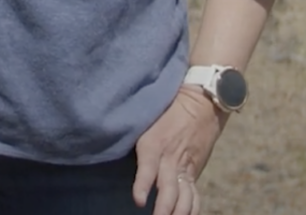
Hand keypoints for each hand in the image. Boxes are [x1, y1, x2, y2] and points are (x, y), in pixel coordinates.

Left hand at [132, 88, 224, 214]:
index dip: (143, 185)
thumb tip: (105, 146)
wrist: (201, 102)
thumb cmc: (165, 109)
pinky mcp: (194, 171)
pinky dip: (190, 209)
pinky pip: (194, 195)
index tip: (138, 200)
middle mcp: (170, 158)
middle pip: (169, 189)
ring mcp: (185, 166)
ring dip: (178, 214)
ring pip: (184, 196)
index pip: (148, 168)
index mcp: (154, 143)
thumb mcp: (145, 120)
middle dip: (163, 209)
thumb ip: (132, 137)